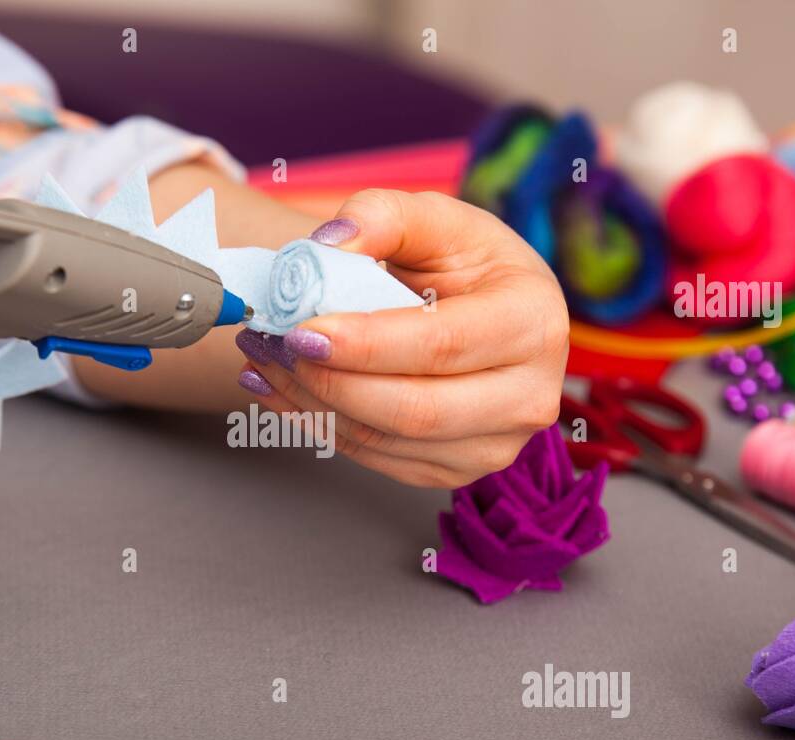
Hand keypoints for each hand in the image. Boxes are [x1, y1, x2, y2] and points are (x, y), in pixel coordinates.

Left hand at [235, 189, 568, 487]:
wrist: (485, 311)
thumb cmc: (462, 261)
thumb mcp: (433, 218)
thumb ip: (381, 216)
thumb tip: (326, 246)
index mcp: (533, 323)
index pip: (441, 346)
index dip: (366, 344)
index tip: (301, 330)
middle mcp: (527, 396)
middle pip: (415, 410)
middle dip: (329, 381)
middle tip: (268, 343)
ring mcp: (495, 445)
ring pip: (387, 441)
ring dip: (310, 403)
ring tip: (261, 359)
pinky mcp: (455, 469)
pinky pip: (375, 458)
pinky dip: (318, 424)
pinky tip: (281, 389)